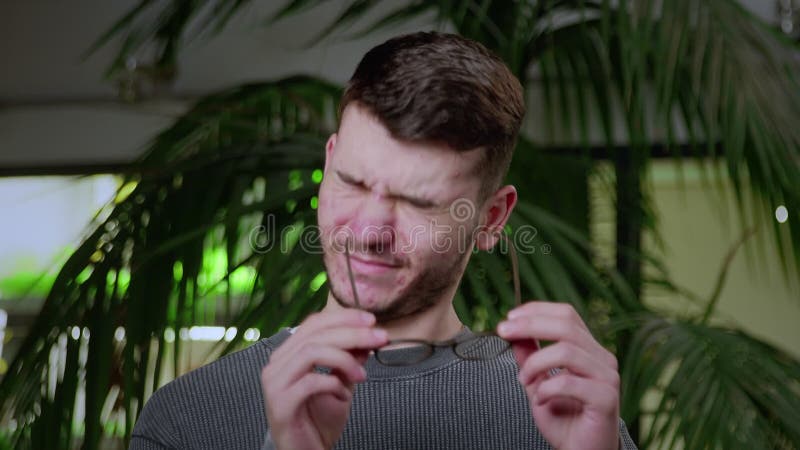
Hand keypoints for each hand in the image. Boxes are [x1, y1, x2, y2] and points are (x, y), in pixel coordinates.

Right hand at [261, 309, 387, 449]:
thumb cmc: (318, 421)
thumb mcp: (341, 384)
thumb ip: (350, 360)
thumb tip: (367, 338)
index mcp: (288, 354)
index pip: (314, 323)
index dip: (343, 317)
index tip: (371, 320)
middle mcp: (277, 364)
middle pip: (316, 335)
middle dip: (352, 333)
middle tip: (378, 338)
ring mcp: (275, 383)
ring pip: (312, 352)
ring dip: (344, 358)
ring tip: (362, 374)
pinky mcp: (280, 403)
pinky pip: (310, 382)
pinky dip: (333, 384)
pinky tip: (344, 396)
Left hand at [497, 302, 619, 449]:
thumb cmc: (563, 421)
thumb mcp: (537, 383)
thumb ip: (528, 357)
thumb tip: (513, 331)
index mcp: (589, 350)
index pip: (567, 314)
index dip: (536, 310)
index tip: (508, 318)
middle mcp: (602, 359)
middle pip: (566, 325)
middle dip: (530, 324)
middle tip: (503, 332)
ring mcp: (607, 377)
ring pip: (566, 351)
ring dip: (535, 363)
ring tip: (523, 379)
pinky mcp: (606, 398)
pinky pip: (570, 382)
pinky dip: (546, 388)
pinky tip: (539, 399)